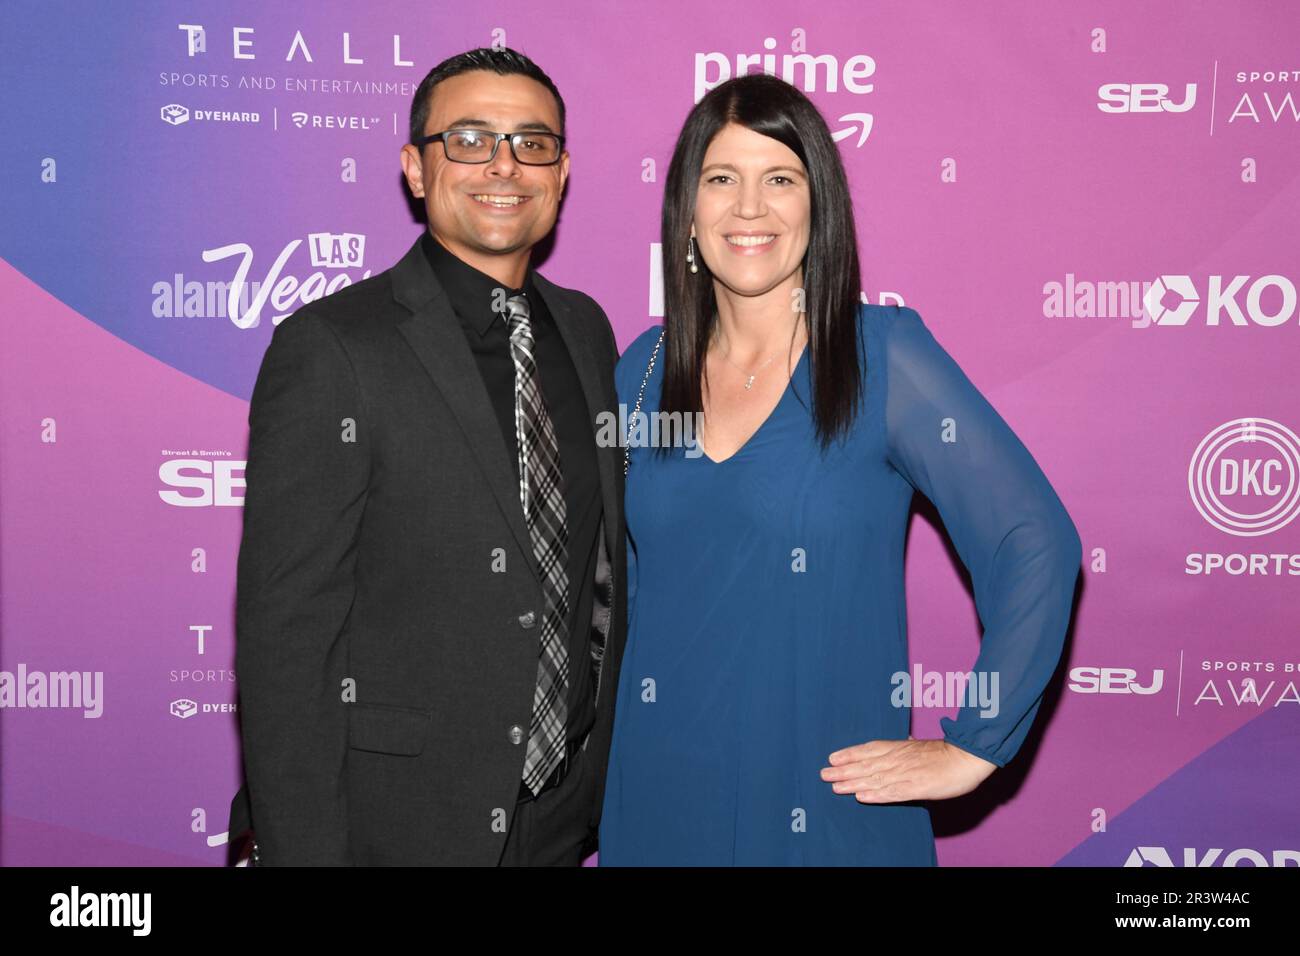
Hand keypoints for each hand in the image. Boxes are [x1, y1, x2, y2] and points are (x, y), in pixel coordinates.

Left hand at [820, 737, 997, 802]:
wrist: (967, 757)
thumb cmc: (946, 753)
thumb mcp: (921, 746)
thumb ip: (907, 747)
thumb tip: (901, 741)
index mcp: (899, 747)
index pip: (868, 749)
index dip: (849, 754)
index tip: (832, 757)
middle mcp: (898, 759)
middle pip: (866, 765)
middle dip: (843, 770)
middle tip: (823, 774)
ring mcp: (906, 774)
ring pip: (874, 779)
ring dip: (853, 783)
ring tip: (835, 786)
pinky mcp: (916, 788)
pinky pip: (892, 793)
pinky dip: (876, 795)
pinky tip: (861, 797)